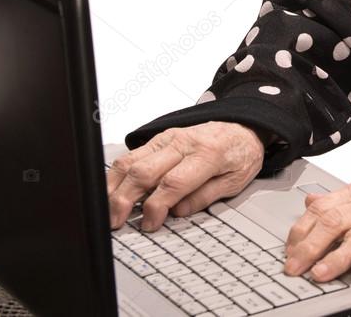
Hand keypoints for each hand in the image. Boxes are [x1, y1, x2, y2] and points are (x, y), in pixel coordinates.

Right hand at [107, 122, 265, 230]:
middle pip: (144, 171)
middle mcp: (184, 143)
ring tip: (108, 210)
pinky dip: (117, 174)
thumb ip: (205, 197)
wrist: (242, 126)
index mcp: (207, 154)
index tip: (150, 224)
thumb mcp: (235, 181)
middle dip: (125, 199)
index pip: (173, 182)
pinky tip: (112, 190)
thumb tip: (178, 213)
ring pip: (132, 160)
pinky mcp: (159, 138)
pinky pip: (132, 154)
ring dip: (115, 187)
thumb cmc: (240, 153)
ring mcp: (168, 138)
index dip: (157, 207)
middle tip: (117, 222)